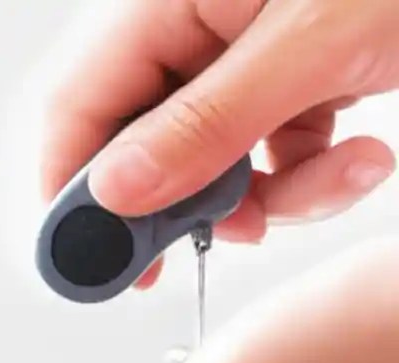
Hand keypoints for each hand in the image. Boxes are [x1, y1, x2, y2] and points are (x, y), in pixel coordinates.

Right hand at [46, 0, 398, 287]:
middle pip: (140, 141)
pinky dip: (311, 175)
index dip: (74, 190)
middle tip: (211, 248)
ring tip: (341, 177)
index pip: (80, 106)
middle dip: (187, 203)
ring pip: (211, 161)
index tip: (88, 264)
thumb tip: (117, 192)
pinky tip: (360, 156)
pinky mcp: (293, 78)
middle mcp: (196, 26)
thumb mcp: (315, 43)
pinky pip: (269, 152)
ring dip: (271, 196)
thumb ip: (208, 123)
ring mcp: (244, 54)